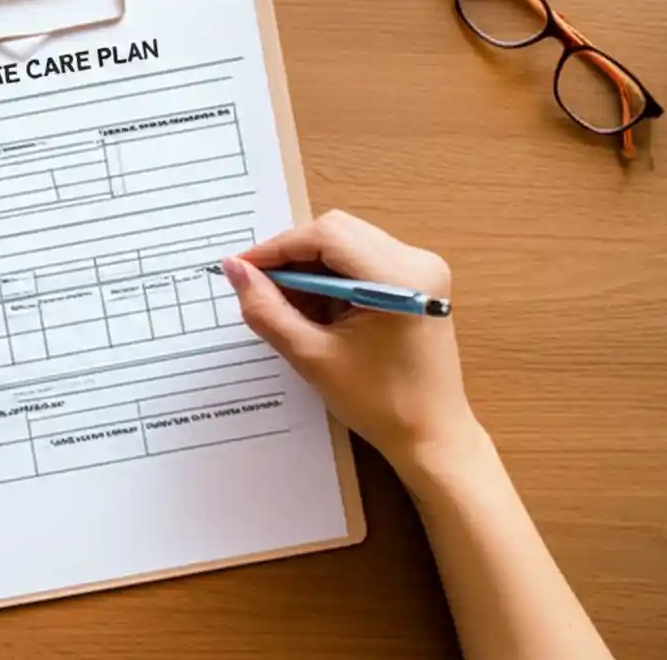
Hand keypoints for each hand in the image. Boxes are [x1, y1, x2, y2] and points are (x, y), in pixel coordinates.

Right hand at [223, 210, 480, 474]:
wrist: (431, 434)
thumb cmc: (380, 403)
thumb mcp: (312, 356)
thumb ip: (267, 309)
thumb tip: (234, 269)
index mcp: (398, 276)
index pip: (325, 235)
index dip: (276, 248)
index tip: (241, 268)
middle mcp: (416, 260)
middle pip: (336, 232)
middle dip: (292, 257)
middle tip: (260, 289)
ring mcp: (420, 269)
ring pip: (347, 244)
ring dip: (311, 269)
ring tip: (289, 308)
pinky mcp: (417, 282)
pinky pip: (361, 261)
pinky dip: (331, 279)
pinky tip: (316, 311)